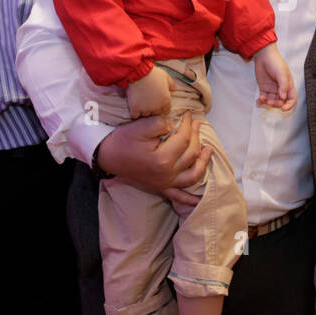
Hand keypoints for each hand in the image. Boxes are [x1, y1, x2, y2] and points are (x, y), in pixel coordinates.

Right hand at [94, 112, 209, 203]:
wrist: (107, 156)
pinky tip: (199, 200)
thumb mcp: (140, 126)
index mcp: (162, 159)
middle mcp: (166, 174)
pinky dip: (189, 199)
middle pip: (190, 154)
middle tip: (196, 124)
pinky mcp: (160, 188)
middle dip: (196, 136)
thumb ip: (161, 123)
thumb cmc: (123, 140)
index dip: (188, 125)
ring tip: (208, 149)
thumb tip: (176, 124)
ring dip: (203, 163)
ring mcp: (164, 183)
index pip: (184, 139)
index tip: (189, 115)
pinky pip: (178, 197)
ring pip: (192, 175)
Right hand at [126, 66, 172, 118]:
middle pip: (156, 113)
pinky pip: (135, 115)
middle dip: (153, 108)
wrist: (138, 73)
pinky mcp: (135, 108)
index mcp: (166, 101)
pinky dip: (134, 112)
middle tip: (148, 101)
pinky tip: (134, 106)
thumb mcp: (166, 77)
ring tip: (140, 101)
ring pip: (145, 114)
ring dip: (144, 110)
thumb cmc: (153, 74)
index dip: (162, 107)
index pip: (166, 111)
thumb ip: (172, 84)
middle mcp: (157, 107)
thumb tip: (174, 89)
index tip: (158, 103)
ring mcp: (145, 109)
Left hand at [253, 43, 294, 110]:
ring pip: (272, 101)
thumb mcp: (281, 73)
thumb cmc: (275, 62)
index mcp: (288, 85)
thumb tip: (283, 98)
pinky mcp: (264, 88)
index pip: (292, 99)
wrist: (263, 55)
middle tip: (269, 101)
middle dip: (276, 104)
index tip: (283, 109)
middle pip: (281, 102)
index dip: (289, 105)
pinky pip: (263, 98)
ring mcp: (272, 89)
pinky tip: (258, 101)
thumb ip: (283, 86)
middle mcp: (281, 89)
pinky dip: (261, 101)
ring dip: (267, 102)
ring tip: (262, 98)